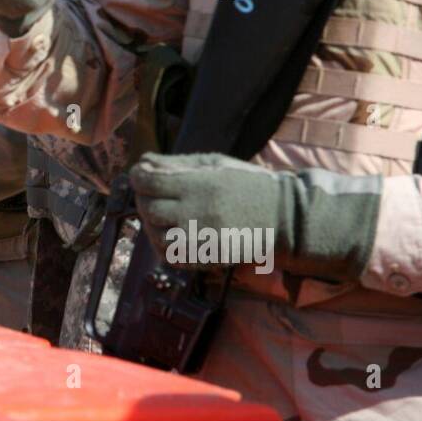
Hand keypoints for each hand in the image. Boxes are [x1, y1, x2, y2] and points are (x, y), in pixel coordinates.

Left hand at [128, 153, 381, 279]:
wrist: (283, 216)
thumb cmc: (246, 184)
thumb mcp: (215, 164)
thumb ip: (177, 163)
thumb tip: (144, 162)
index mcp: (198, 185)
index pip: (148, 182)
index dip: (138, 177)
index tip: (141, 175)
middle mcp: (197, 213)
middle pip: (149, 209)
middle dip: (143, 199)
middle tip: (151, 193)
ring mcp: (202, 239)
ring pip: (156, 236)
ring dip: (151, 224)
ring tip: (161, 214)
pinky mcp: (208, 258)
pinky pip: (171, 256)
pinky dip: (163, 245)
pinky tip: (171, 233)